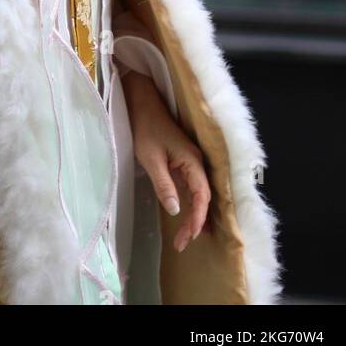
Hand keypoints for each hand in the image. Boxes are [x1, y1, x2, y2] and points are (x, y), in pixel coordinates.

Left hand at [122, 71, 212, 252]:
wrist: (142, 103)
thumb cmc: (145, 128)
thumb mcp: (151, 159)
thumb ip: (164, 185)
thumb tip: (175, 210)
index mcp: (192, 161)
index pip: (201, 196)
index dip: (197, 218)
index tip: (187, 237)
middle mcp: (197, 162)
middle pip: (204, 197)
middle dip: (195, 222)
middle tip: (182, 243)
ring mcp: (191, 161)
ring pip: (200, 193)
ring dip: (194, 214)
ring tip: (186, 237)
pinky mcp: (183, 160)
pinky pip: (192, 186)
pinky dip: (191, 204)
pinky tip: (186, 216)